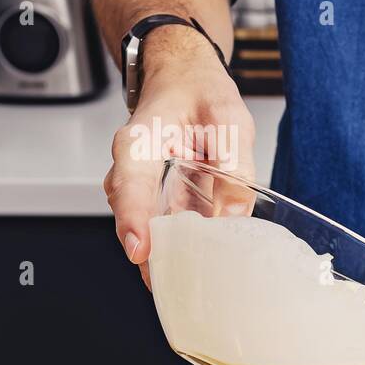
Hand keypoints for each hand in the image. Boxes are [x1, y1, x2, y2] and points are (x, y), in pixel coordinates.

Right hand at [103, 25, 254, 285]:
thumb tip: (234, 214)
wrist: (186, 77)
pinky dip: (180, 248)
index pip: (130, 184)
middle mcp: (134, 168)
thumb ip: (233, 163)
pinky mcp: (160, 199)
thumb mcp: (229, 117)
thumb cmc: (200, 91)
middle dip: (149, 255)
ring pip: (147, 228)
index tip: (139, 249)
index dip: (133, 220)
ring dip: (165, 257)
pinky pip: (165, 228)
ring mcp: (144, 187)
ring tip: (190, 288)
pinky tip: (204, 269)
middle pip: (132, 217)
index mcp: (141, 141)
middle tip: (171, 287)